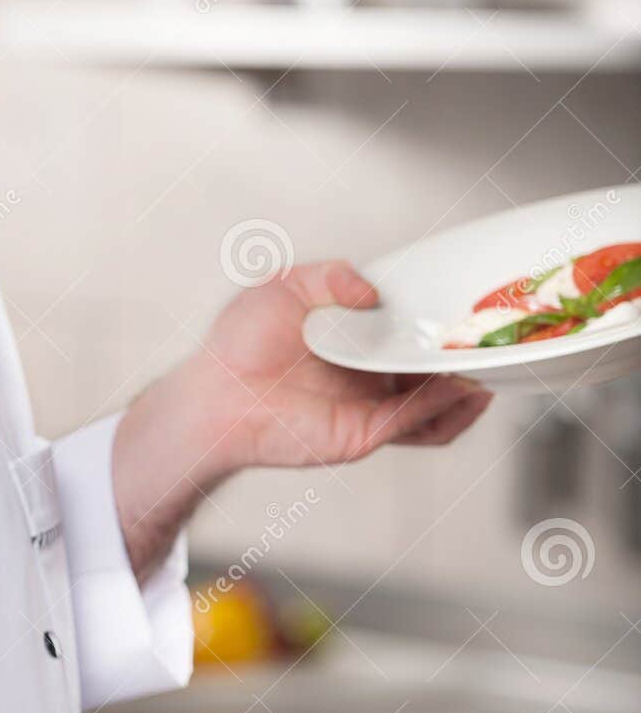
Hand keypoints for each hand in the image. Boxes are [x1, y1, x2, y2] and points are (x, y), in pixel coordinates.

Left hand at [198, 258, 492, 474]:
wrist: (214, 392)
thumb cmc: (240, 340)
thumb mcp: (287, 286)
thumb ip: (333, 278)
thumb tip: (374, 293)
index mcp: (359, 342)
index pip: (415, 334)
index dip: (445, 324)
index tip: (475, 306)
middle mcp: (371, 377)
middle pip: (437, 373)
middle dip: (470, 359)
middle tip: (498, 338)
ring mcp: (371, 408)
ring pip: (438, 407)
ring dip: (468, 390)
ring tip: (490, 367)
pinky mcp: (363, 434)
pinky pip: (414, 423)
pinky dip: (441, 407)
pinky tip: (457, 386)